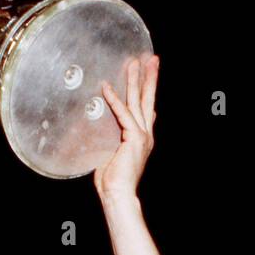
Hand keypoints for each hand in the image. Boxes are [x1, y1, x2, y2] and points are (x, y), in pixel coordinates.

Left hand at [93, 54, 158, 201]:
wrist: (118, 194)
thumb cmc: (111, 181)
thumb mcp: (111, 154)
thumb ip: (111, 138)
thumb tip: (102, 127)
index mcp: (142, 139)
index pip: (146, 110)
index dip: (147, 92)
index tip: (148, 76)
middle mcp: (145, 135)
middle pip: (147, 100)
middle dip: (149, 78)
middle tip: (151, 59)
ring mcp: (142, 136)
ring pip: (138, 102)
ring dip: (136, 81)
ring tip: (134, 62)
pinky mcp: (135, 139)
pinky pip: (123, 115)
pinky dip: (114, 101)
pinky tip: (107, 87)